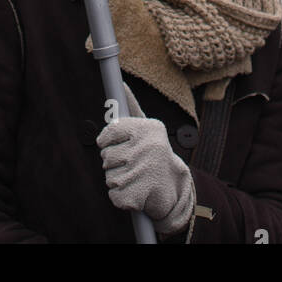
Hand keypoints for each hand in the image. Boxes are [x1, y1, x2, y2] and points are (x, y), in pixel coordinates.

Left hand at [96, 84, 194, 235]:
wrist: (175, 187)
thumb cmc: (154, 153)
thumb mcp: (147, 130)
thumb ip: (132, 107)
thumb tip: (122, 85)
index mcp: (149, 129)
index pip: (110, 131)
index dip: (105, 140)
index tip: (107, 143)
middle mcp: (148, 148)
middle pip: (106, 156)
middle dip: (114, 162)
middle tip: (131, 163)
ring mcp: (143, 172)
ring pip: (109, 177)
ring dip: (117, 180)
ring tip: (135, 177)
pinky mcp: (139, 195)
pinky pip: (114, 195)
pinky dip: (120, 197)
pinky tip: (136, 192)